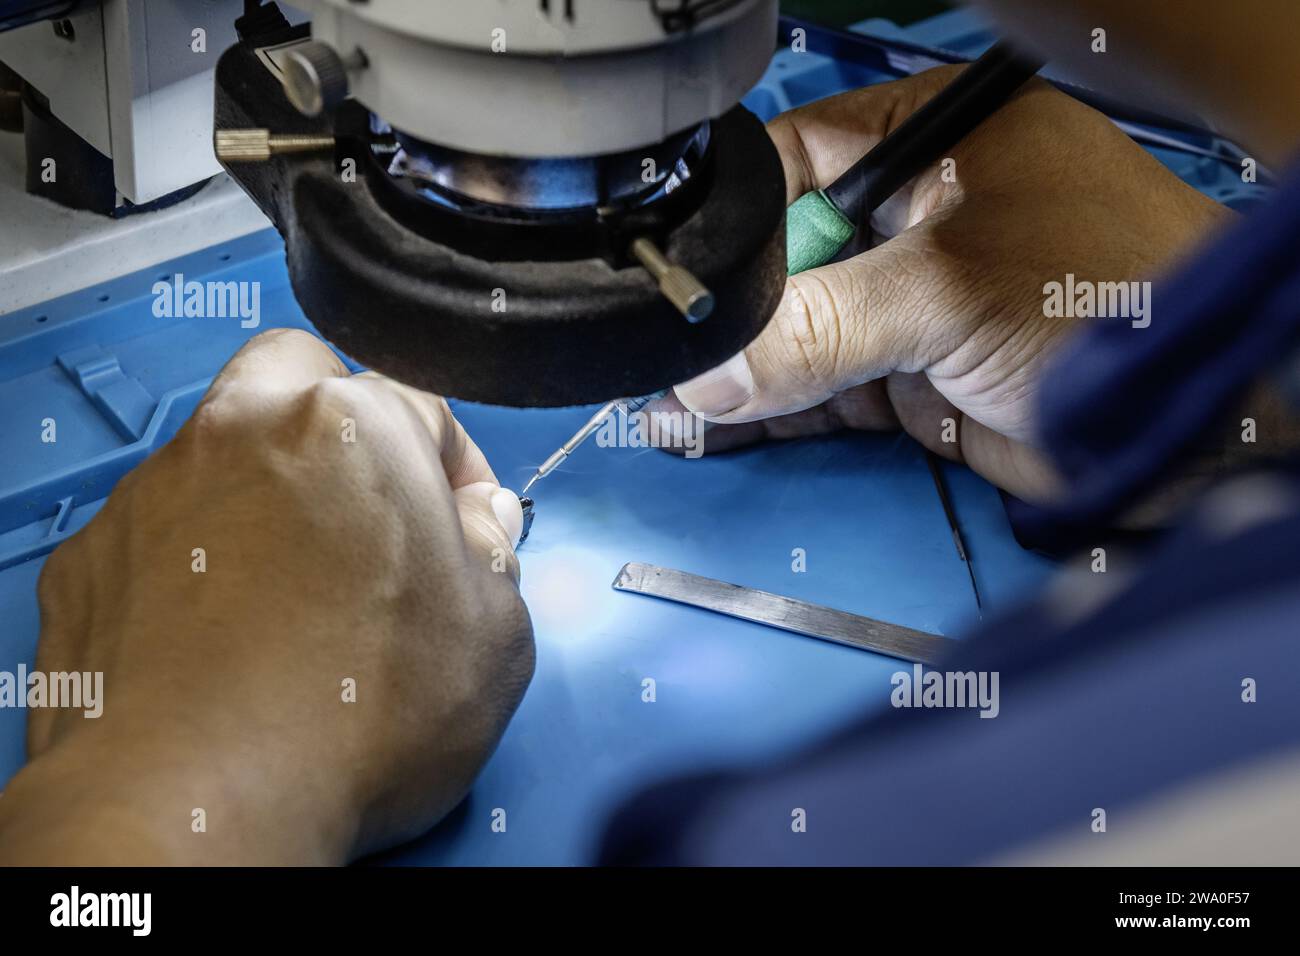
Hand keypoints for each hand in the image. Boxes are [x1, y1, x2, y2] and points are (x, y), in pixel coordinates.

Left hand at [0, 329, 533, 863]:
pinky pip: (158, 528)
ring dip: (263, 487)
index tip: (463, 524)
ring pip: (221, 447)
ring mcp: (156, 490)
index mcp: (355, 430)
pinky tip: (221, 631)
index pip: (424, 405)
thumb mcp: (496, 639)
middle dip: (340, 420)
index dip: (456, 468)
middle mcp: (244, 432)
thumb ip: (496, 554)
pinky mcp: (90, 557)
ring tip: (292, 585)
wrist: (199, 807)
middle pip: (299, 375)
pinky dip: (194, 557)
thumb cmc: (356, 720)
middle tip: (367, 503)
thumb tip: (478, 522)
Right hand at [665, 67, 1231, 502]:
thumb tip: (711, 370)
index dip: (731, 227)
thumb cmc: (1119, 301)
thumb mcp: (949, 290)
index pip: (790, 165)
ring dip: (744, 375)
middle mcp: (913, 215)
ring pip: (800, 334)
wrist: (1199, 423)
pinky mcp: (916, 374)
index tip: (681, 290)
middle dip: (732, 318)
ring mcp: (912, 299)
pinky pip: (825, 388)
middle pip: (787, 258)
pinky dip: (777, 413)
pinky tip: (722, 428)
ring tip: (675, 409)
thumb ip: (820, 328)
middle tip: (670, 365)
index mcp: (927, 144)